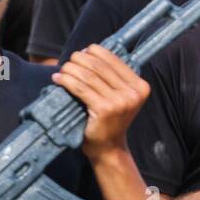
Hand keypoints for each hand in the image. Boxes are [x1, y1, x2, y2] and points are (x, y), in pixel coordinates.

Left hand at [53, 45, 151, 160]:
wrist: (108, 148)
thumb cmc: (110, 120)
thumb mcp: (121, 97)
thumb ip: (114, 78)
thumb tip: (89, 52)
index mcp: (140, 86)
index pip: (114, 60)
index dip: (95, 52)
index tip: (83, 52)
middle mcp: (133, 93)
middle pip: (100, 67)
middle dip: (81, 59)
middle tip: (70, 61)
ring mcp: (120, 102)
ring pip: (89, 76)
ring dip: (72, 69)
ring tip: (63, 69)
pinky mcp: (105, 109)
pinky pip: (81, 88)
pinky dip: (67, 81)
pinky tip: (58, 79)